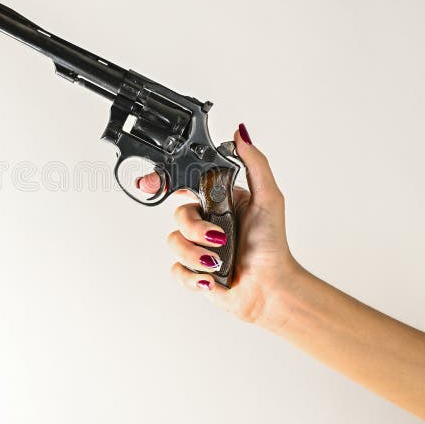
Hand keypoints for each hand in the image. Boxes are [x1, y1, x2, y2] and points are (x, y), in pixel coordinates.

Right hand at [138, 124, 301, 329]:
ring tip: (218, 262)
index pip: (186, 184)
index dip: (165, 181)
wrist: (269, 289)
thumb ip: (255, 164)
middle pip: (178, 214)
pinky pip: (175, 269)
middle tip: (216, 237)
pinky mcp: (193, 271)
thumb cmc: (272, 246)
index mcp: (219, 201)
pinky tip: (211, 278)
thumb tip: (241, 134)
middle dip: (195, 229)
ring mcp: (198, 246)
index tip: (152, 183)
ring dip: (196, 255)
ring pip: (174, 243)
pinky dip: (193, 275)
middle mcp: (206, 221)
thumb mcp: (269, 198)